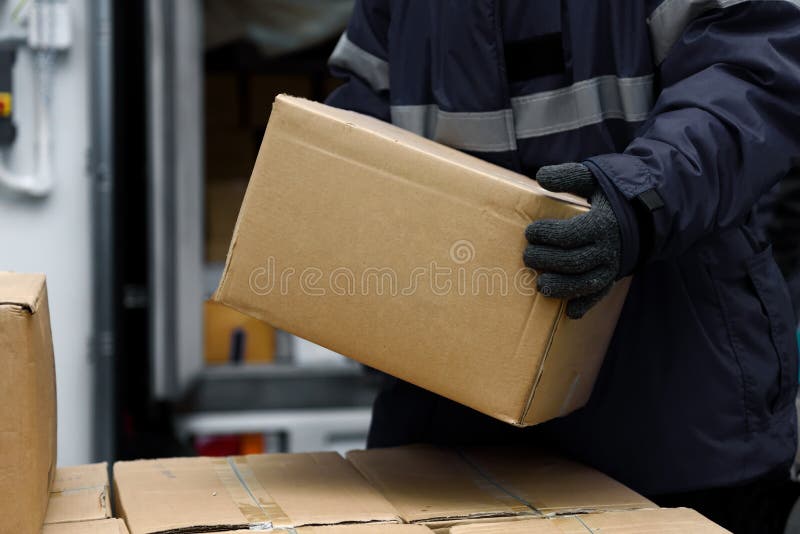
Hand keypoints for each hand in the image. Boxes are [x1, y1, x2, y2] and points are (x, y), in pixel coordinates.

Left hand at [523, 163, 621, 318]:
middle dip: (547, 260)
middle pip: (573, 261)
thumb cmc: (610, 193)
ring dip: (562, 287)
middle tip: (527, 256)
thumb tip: (540, 176)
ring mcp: (612, 265)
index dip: (547, 235)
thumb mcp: (592, 177)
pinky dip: (586, 305)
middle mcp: (609, 247)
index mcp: (603, 222)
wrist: (644, 212)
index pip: (570, 234)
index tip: (530, 232)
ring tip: (540, 285)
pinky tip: (570, 313)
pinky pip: (600, 294)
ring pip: (585, 282)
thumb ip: (568, 176)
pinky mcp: (613, 277)